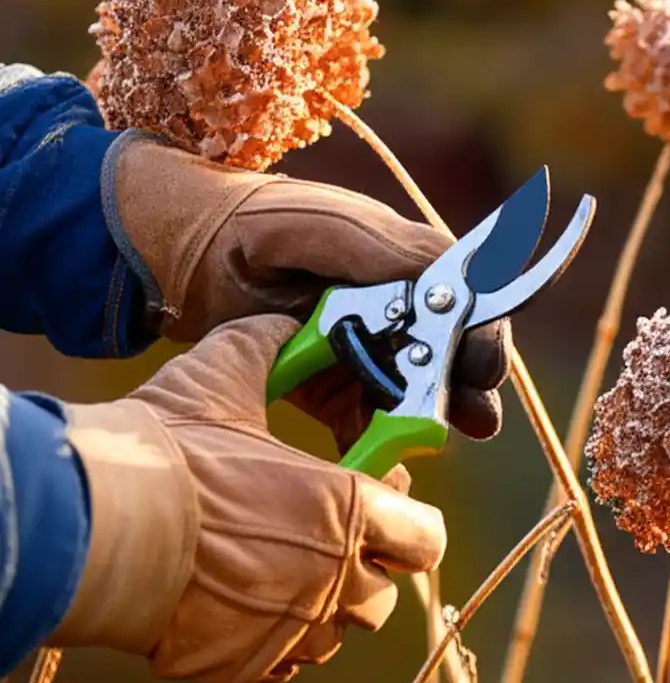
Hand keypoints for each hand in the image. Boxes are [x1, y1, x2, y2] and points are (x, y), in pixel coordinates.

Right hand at [48, 315, 445, 682]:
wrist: (92, 527)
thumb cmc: (166, 456)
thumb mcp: (222, 378)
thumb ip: (270, 348)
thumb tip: (289, 327)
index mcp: (348, 511)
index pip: (425, 537)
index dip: (409, 516)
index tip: (380, 496)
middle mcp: (334, 580)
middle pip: (386, 588)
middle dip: (369, 561)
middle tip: (331, 533)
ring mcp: (292, 629)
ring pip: (339, 628)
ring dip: (326, 600)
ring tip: (284, 564)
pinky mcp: (246, 663)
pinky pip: (290, 659)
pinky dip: (280, 635)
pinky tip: (248, 600)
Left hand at [104, 130, 508, 438]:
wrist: (173, 254)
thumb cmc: (251, 223)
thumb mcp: (320, 225)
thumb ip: (386, 250)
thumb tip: (454, 274)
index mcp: (404, 263)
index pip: (467, 302)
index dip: (483, 338)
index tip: (482, 370)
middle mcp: (395, 306)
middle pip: (449, 354)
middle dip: (465, 389)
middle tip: (475, 421)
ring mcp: (363, 346)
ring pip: (414, 391)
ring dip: (426, 420)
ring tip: (428, 446)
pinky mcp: (330, 383)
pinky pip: (364, 417)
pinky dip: (373, 440)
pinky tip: (374, 459)